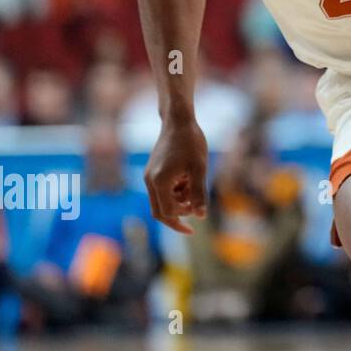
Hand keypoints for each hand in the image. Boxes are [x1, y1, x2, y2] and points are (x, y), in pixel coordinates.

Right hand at [145, 118, 208, 234]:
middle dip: (178, 215)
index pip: (166, 214)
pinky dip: (175, 191)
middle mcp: (150, 181)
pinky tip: (189, 180)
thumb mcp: (200, 169)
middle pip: (160, 211)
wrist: (178, 121)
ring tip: (195, 186)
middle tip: (197, 214)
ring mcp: (149, 176)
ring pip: (162, 200)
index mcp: (159, 183)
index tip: (193, 229)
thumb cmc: (191, 143)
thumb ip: (199, 193)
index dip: (180, 223)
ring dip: (178, 201)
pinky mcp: (153, 171)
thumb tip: (201, 216)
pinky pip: (162, 190)